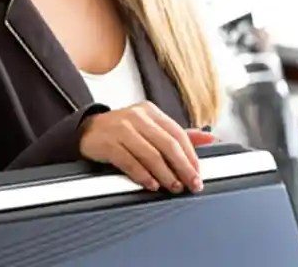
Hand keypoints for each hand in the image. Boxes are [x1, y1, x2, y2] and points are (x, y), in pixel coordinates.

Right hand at [78, 101, 213, 193]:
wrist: (86, 131)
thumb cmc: (122, 131)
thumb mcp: (150, 128)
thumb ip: (179, 134)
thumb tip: (210, 138)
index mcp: (150, 111)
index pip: (177, 134)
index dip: (191, 156)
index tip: (198, 173)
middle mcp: (136, 117)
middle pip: (167, 144)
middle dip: (183, 168)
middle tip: (191, 184)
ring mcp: (120, 128)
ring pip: (150, 154)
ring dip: (165, 174)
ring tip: (173, 187)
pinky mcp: (107, 143)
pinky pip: (130, 162)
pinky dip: (143, 175)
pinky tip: (152, 184)